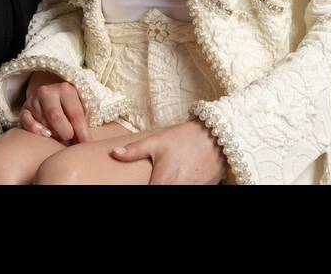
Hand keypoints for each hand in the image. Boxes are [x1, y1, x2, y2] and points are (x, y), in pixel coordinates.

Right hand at [20, 70, 90, 144]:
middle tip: (69, 138)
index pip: (75, 114)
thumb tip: (86, 143)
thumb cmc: (69, 108)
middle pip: (55, 116)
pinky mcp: (24, 110)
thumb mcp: (78, 109)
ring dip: (53, 133)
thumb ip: (81, 123)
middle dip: (64, 132)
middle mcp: (48, 92)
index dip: (82, 132)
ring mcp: (33, 100)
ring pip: (42, 122)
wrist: (51, 97)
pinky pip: (28, 123)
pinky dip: (37, 131)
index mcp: (66, 90)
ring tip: (60, 135)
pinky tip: (46, 135)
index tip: (86, 144)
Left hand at [109, 120, 227, 183]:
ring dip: (174, 185)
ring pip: (179, 194)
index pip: (148, 194)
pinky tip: (185, 176)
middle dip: (159, 186)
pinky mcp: (205, 190)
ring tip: (173, 175)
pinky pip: (191, 191)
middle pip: (163, 194)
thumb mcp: (156, 141)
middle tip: (159, 178)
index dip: (144, 188)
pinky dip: (186, 185)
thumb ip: (133, 151)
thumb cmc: (184, 138)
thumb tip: (114, 153)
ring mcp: (193, 191)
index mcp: (163, 182)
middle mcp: (179, 190)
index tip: (146, 183)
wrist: (216, 136)